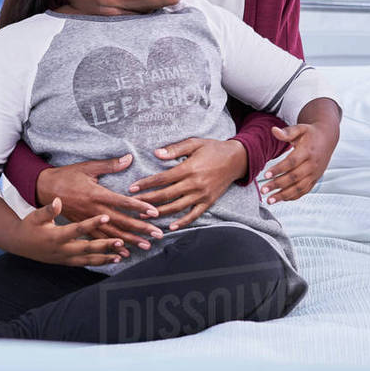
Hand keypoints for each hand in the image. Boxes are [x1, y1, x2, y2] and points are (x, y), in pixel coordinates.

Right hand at [9, 198, 125, 266]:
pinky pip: (85, 263)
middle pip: (86, 248)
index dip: (92, 223)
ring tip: (121, 256)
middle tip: (121, 241)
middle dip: (104, 246)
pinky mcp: (66, 262)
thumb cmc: (29, 225)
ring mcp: (64, 258)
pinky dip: (98, 263)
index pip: (77, 229)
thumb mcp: (35, 216)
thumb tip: (58, 201)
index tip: (106, 217)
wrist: (18, 243)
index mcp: (55, 236)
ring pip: (88, 259)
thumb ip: (48, 209)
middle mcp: (61, 249)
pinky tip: (111, 260)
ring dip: (105, 258)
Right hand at [39, 155, 161, 252]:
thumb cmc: (66, 176)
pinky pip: (99, 240)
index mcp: (96, 194)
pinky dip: (112, 247)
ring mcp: (87, 221)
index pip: (123, 202)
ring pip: (112, 234)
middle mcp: (94, 210)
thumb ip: (109, 165)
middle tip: (158, 234)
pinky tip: (124, 254)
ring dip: (130, 241)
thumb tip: (129, 158)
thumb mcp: (87, 167)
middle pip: (121, 222)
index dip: (139, 207)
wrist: (43, 189)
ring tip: (147, 245)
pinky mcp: (82, 227)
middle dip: (141, 228)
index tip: (154, 212)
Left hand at [127, 138, 246, 230]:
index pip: (162, 178)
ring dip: (161, 213)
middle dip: (148, 200)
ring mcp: (202, 195)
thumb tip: (156, 153)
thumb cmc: (213, 149)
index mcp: (189, 168)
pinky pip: (194, 215)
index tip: (132, 188)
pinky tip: (171, 227)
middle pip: (166, 195)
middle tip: (132, 204)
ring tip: (145, 216)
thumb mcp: (194, 143)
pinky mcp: (209, 202)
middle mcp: (194, 184)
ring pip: (177, 207)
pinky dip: (183, 222)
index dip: (146, 184)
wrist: (237, 159)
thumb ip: (174, 149)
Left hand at [259, 122, 337, 204]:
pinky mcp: (315, 180)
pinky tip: (281, 198)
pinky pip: (304, 191)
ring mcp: (315, 174)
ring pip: (299, 188)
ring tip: (270, 200)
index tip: (266, 175)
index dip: (279, 169)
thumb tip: (273, 130)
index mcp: (308, 151)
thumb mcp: (300, 128)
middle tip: (263, 190)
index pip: (292, 162)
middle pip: (294, 177)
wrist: (327, 139)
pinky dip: (293, 196)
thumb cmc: (310, 133)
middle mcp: (312, 165)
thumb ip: (287, 132)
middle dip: (278, 185)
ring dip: (284, 195)